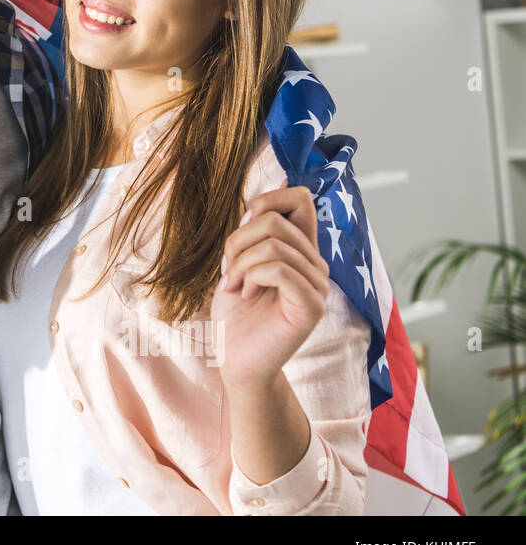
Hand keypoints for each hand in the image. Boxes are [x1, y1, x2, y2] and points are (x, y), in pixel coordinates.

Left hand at [210, 181, 330, 390]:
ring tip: (233, 285)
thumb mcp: (239, 262)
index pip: (301, 198)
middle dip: (237, 241)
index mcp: (299, 250)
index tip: (242, 228)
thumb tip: (275, 184)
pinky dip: (250, 276)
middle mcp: (315, 264)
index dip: (267, 200)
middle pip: (276, 220)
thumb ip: (255, 231)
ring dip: (239, 263)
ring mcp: (317, 285)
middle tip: (227, 270)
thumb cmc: (235, 314)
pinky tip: (243, 294)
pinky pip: (278, 269)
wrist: (234, 359)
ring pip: (274, 245)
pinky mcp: (312, 306)